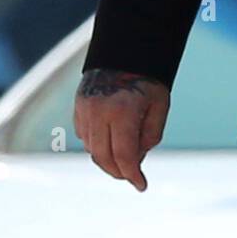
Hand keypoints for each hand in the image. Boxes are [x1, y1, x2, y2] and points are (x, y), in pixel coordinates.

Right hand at [74, 68, 169, 191]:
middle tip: (132, 175)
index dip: (133, 174)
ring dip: (107, 159)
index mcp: (122, 111)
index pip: (124, 155)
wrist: (125, 51)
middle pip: (103, 157)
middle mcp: (98, 112)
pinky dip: (97, 145)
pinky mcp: (77, 108)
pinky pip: (84, 137)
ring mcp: (84, 110)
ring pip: (92, 149)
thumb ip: (149, 136)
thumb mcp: (159, 106)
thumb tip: (135, 161)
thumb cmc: (147, 80)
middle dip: (118, 171)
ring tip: (125, 156)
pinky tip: (112, 141)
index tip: (142, 186)